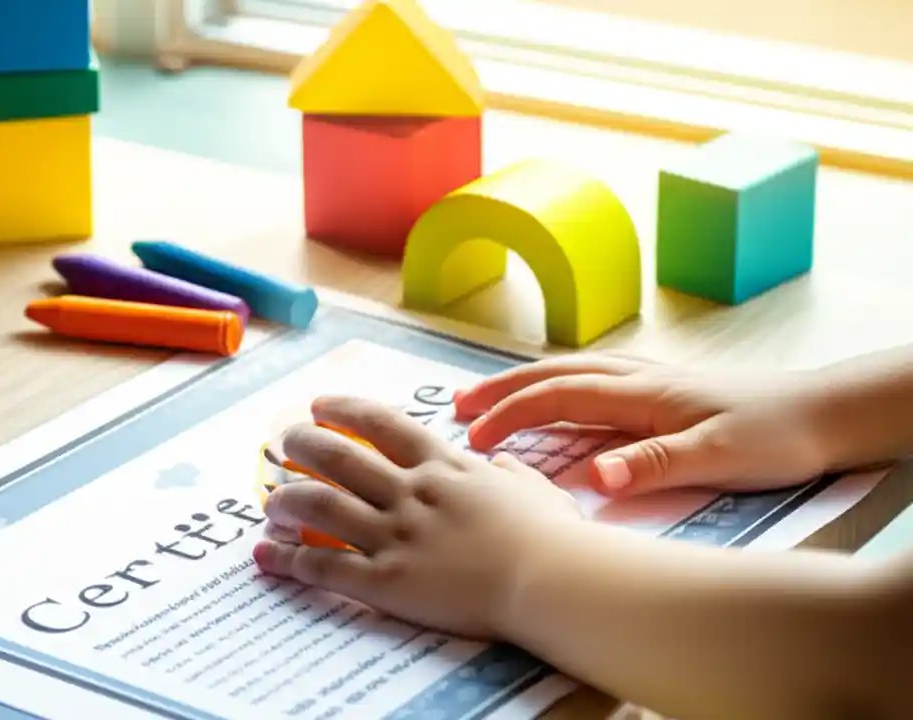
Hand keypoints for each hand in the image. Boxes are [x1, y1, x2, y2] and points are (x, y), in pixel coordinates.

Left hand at [253, 396, 583, 641]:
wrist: (555, 581)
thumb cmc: (556, 539)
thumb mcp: (536, 491)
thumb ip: (512, 476)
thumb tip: (502, 464)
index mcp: (445, 466)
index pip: (381, 425)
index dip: (343, 411)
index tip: (319, 405)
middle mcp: (412, 492)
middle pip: (338, 457)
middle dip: (301, 445)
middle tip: (281, 443)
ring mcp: (396, 534)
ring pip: (320, 506)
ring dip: (286, 499)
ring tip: (270, 500)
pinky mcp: (387, 580)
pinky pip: (325, 565)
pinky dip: (290, 559)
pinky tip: (268, 555)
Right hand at [454, 354, 833, 496]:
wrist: (827, 410)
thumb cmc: (776, 435)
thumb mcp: (718, 457)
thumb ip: (654, 466)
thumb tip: (593, 477)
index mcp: (642, 396)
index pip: (558, 399)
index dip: (511, 418)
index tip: (473, 441)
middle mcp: (638, 378)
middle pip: (553, 375)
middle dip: (501, 390)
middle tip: (456, 408)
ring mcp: (650, 379)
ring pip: (570, 371)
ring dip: (524, 382)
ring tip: (487, 396)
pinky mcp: (663, 387)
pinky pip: (591, 377)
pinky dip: (556, 381)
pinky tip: (555, 393)